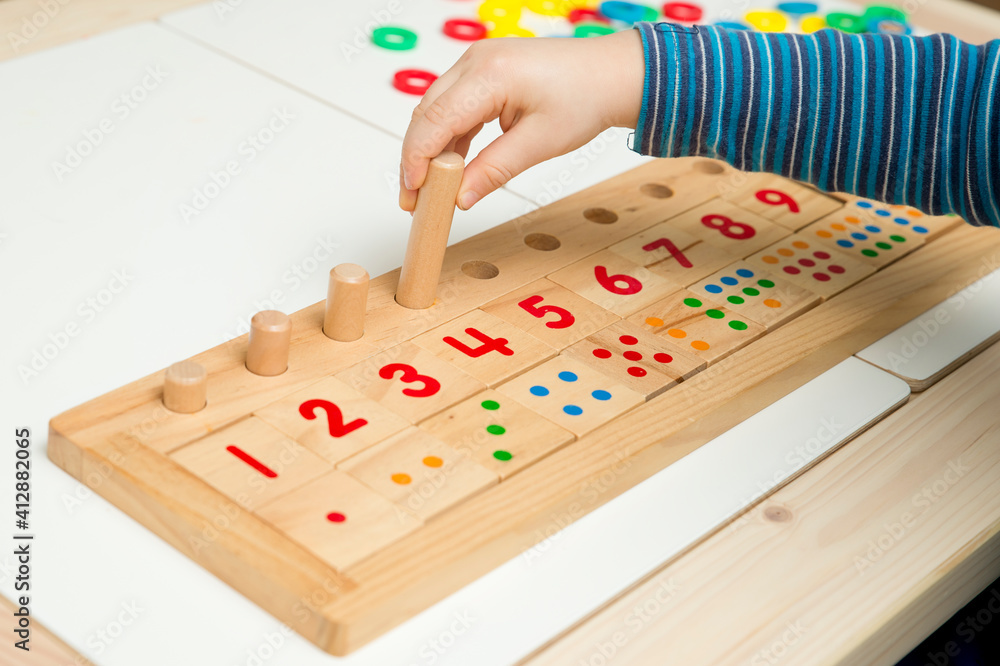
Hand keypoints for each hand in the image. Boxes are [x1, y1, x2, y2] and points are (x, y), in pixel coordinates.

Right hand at [399, 29, 643, 211]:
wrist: (610, 75)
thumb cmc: (585, 98)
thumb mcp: (539, 143)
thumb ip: (494, 170)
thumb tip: (460, 198)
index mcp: (491, 74)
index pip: (435, 120)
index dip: (417, 159)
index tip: (414, 192)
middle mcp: (476, 60)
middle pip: (427, 113)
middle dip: (416, 158)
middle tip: (414, 199)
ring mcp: (477, 62)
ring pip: (436, 109)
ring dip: (429, 148)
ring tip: (429, 189)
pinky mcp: (483, 71)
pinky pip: (453, 105)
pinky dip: (448, 136)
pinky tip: (451, 166)